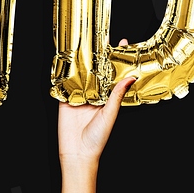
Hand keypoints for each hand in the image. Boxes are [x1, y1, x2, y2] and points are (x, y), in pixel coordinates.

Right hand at [57, 40, 131, 170]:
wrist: (77, 153)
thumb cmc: (97, 139)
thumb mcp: (110, 114)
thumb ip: (116, 95)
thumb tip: (130, 78)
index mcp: (107, 98)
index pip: (113, 75)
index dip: (118, 60)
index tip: (123, 44)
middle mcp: (94, 95)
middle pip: (97, 71)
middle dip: (99, 57)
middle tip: (102, 39)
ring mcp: (79, 97)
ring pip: (81, 75)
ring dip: (82, 62)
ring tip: (85, 46)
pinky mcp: (64, 100)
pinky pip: (63, 84)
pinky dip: (63, 74)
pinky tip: (65, 62)